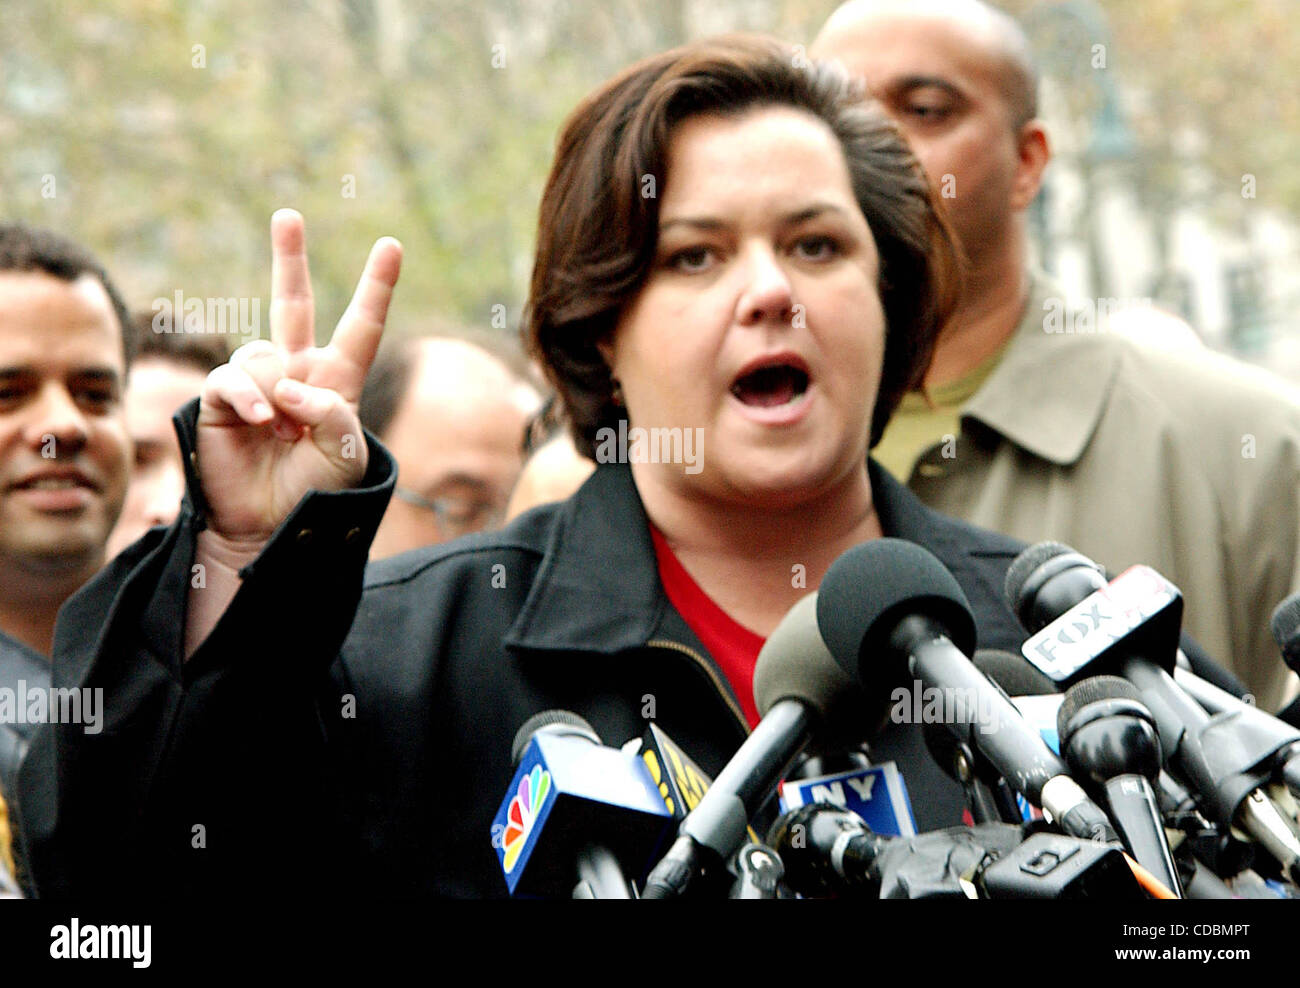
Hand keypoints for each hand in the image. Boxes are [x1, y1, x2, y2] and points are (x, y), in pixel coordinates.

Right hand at [195, 209, 401, 544]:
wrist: (273, 527)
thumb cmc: (317, 491)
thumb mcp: (347, 453)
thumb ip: (331, 412)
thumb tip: (287, 383)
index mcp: (336, 383)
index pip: (361, 328)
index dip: (376, 288)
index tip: (392, 246)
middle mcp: (296, 374)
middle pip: (292, 305)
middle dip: (288, 259)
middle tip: (288, 216)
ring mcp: (258, 385)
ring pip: (264, 356)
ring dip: (277, 395)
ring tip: (283, 434)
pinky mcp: (222, 400)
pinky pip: (233, 379)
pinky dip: (250, 398)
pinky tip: (262, 422)